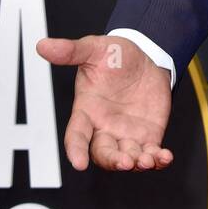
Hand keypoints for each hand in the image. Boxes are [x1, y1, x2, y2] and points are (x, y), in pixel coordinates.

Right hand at [37, 34, 173, 171]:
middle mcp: (105, 127)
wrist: (146, 54)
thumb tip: (43, 45)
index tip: (78, 163)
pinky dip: (158, 160)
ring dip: (137, 163)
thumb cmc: (115, 55)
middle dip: (113, 160)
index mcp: (87, 111)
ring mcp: (127, 134)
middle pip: (103, 154)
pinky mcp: (148, 135)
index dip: (75, 149)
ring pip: (128, 158)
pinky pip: (151, 154)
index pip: (76, 135)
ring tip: (147, 160)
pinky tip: (164, 157)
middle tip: (124, 161)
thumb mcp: (94, 49)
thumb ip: (71, 51)